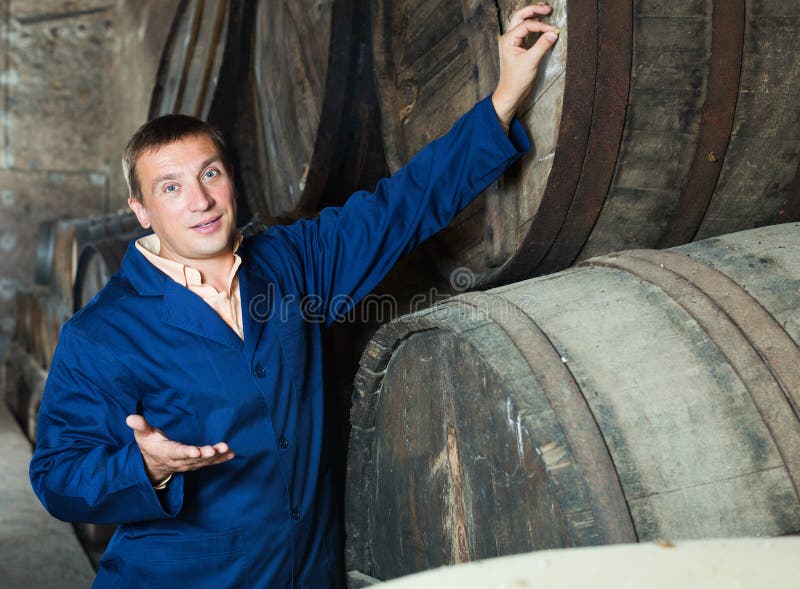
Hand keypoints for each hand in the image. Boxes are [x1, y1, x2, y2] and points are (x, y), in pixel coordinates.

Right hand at [126, 414, 234, 484]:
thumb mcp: (143, 435)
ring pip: (203, 461)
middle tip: (215, 449)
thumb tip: (131, 417)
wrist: (153, 465)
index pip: (177, 453)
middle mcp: (179, 460)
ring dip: (216, 456)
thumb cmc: (150, 445)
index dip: (186, 452)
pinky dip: (221, 459)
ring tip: (227, 449)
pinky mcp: (196, 463)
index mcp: (166, 452)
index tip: (196, 451)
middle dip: (205, 455)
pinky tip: (231, 454)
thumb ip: (140, 426)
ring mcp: (189, 464)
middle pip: (193, 458)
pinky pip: (209, 463)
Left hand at [492, 3, 559, 130]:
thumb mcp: (531, 61)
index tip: (553, 30)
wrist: (511, 92)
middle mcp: (508, 38)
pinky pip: (525, 31)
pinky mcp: (517, 47)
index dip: (541, 26)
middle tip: (548, 8)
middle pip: (520, 16)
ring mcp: (512, 42)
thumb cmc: (517, 80)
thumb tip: (553, 33)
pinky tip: (542, 24)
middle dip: (534, 10)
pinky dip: (534, 25)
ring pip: (522, 21)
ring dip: (533, 15)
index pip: (527, 25)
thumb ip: (542, 45)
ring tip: (545, 11)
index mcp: (508, 40)